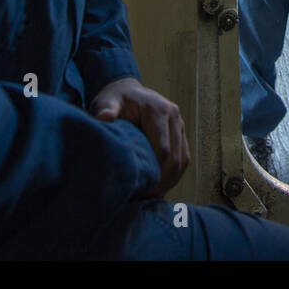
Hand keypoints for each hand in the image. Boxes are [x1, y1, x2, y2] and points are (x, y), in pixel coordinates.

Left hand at [90, 77, 189, 197]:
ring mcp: (179, 124)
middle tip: (145, 198)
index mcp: (158, 109)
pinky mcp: (180, 132)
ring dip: (170, 180)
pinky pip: (183, 157)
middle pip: (175, 157)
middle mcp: (174, 116)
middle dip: (162, 180)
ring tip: (152, 196)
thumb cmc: (115, 98)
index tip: (138, 188)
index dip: (154, 172)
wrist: (127, 90)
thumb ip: (106, 109)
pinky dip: (174, 175)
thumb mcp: (108, 101)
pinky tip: (160, 187)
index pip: (163, 149)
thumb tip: (104, 117)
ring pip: (182, 160)